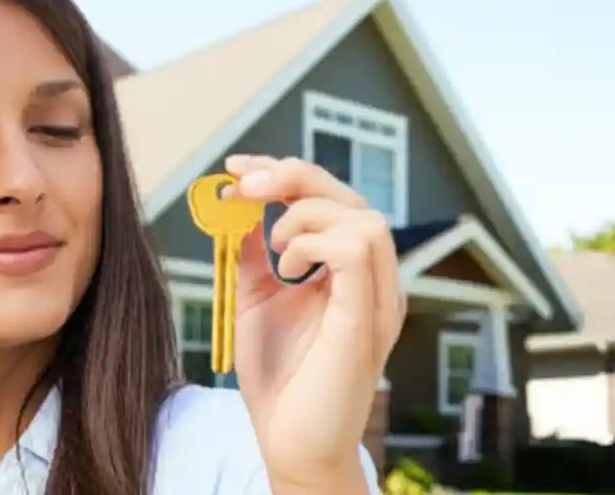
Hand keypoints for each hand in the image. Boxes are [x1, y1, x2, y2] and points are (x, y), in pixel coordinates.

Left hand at [223, 154, 403, 488]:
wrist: (290, 444)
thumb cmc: (280, 381)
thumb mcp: (256, 301)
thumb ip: (253, 257)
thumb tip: (239, 210)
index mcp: (350, 273)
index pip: (332, 200)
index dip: (286, 173)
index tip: (237, 170)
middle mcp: (373, 280)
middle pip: (352, 197)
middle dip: (292, 177)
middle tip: (243, 186)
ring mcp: (376, 299)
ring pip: (365, 216)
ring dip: (306, 216)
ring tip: (275, 252)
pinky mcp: (366, 318)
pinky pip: (356, 249)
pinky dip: (314, 241)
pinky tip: (287, 267)